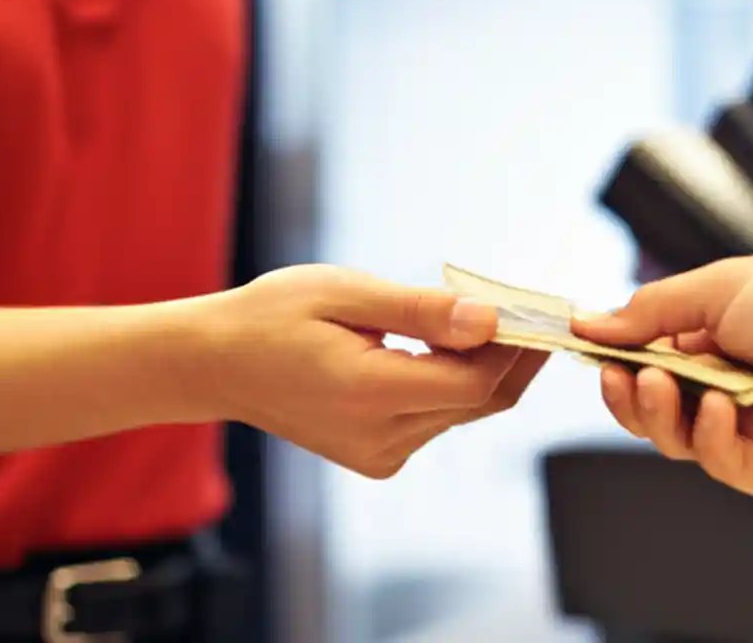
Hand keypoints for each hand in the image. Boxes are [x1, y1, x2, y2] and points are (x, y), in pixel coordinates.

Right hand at [178, 265, 547, 477]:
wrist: (216, 364)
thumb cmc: (273, 316)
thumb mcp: (345, 294)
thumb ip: (421, 310)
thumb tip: (491, 319)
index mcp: (368, 395)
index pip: (475, 383)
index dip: (516, 345)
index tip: (536, 302)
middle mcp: (379, 439)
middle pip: (478, 400)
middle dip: (511, 352)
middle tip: (532, 304)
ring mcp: (380, 456)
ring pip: (464, 411)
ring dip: (484, 364)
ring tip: (489, 313)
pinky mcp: (378, 458)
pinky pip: (438, 419)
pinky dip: (454, 382)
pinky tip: (447, 343)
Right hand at [573, 254, 752, 500]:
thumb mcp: (722, 288)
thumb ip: (653, 309)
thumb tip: (590, 325)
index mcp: (713, 339)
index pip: (644, 355)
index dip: (614, 356)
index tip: (585, 349)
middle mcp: (724, 385)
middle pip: (648, 404)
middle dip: (625, 391)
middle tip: (620, 375)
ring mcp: (745, 429)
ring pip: (672, 437)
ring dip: (656, 412)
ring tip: (659, 385)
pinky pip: (715, 460)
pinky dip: (707, 435)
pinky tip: (720, 408)